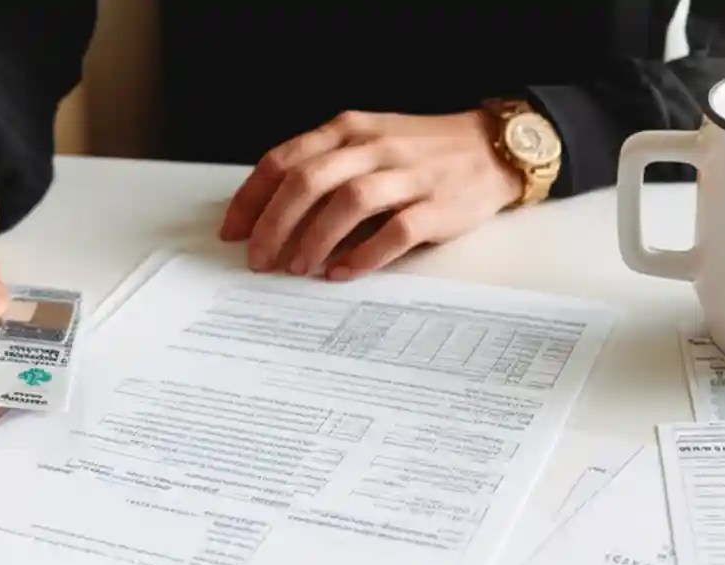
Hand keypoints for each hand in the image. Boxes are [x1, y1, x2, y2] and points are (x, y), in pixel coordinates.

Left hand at [219, 110, 522, 279]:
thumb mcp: (368, 143)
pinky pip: (395, 231)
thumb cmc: (422, 153)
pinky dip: (364, 254)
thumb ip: (326, 168)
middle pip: (308, 181)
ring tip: (296, 268)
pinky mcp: (437, 206)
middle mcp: (374, 147)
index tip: (232, 231)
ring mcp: (407, 175)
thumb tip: (272, 217)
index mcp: (349, 130)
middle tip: (259, 259)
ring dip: (314, 238)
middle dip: (274, 224)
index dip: (252, 198)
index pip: (285, 159)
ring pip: (348, 202)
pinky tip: (343, 273)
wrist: (492, 149)